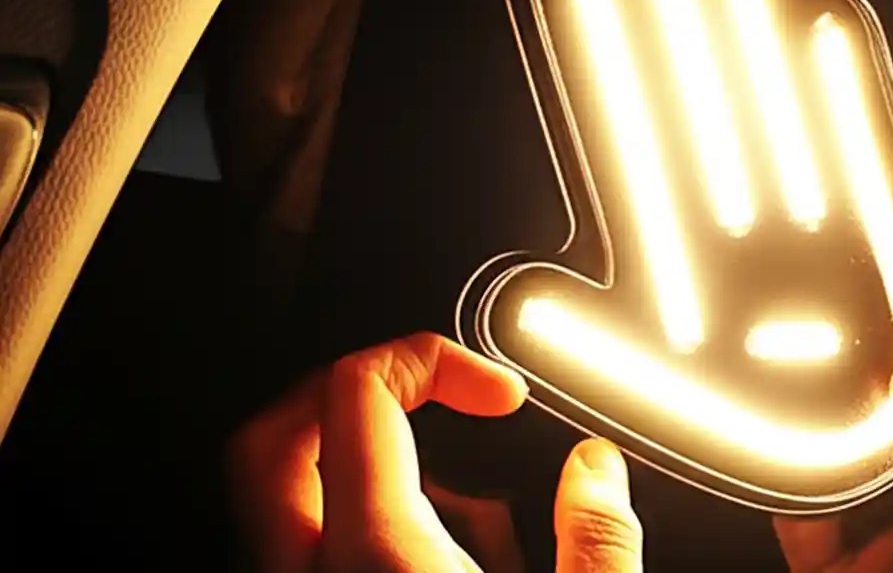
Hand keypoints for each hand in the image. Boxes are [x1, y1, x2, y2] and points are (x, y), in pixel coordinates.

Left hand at [227, 332, 643, 571]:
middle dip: (353, 390)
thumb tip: (595, 475)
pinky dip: (355, 528)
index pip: (357, 391)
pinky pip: (298, 555)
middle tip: (426, 399)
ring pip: (274, 500)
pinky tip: (431, 564)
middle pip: (274, 434)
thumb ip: (598, 541)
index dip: (431, 360)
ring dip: (355, 467)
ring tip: (451, 506)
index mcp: (376, 558)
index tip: (494, 393)